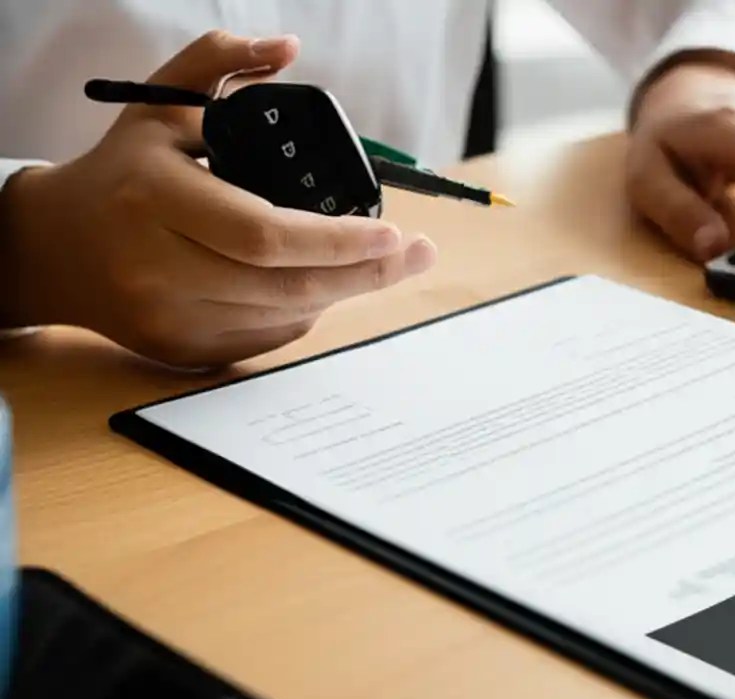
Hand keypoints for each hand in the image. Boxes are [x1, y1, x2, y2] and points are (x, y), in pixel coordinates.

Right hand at [0, 31, 434, 367]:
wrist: (55, 249)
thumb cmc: (124, 170)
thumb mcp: (161, 103)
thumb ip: (221, 62)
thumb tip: (287, 49)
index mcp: (156, 200)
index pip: (265, 234)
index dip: (338, 241)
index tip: (395, 232)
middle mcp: (158, 268)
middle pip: (288, 287)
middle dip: (366, 274)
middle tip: (417, 256)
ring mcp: (170, 318)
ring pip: (286, 316)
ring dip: (341, 291)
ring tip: (373, 263)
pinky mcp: (182, 352)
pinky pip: (268, 338)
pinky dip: (303, 312)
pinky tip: (316, 284)